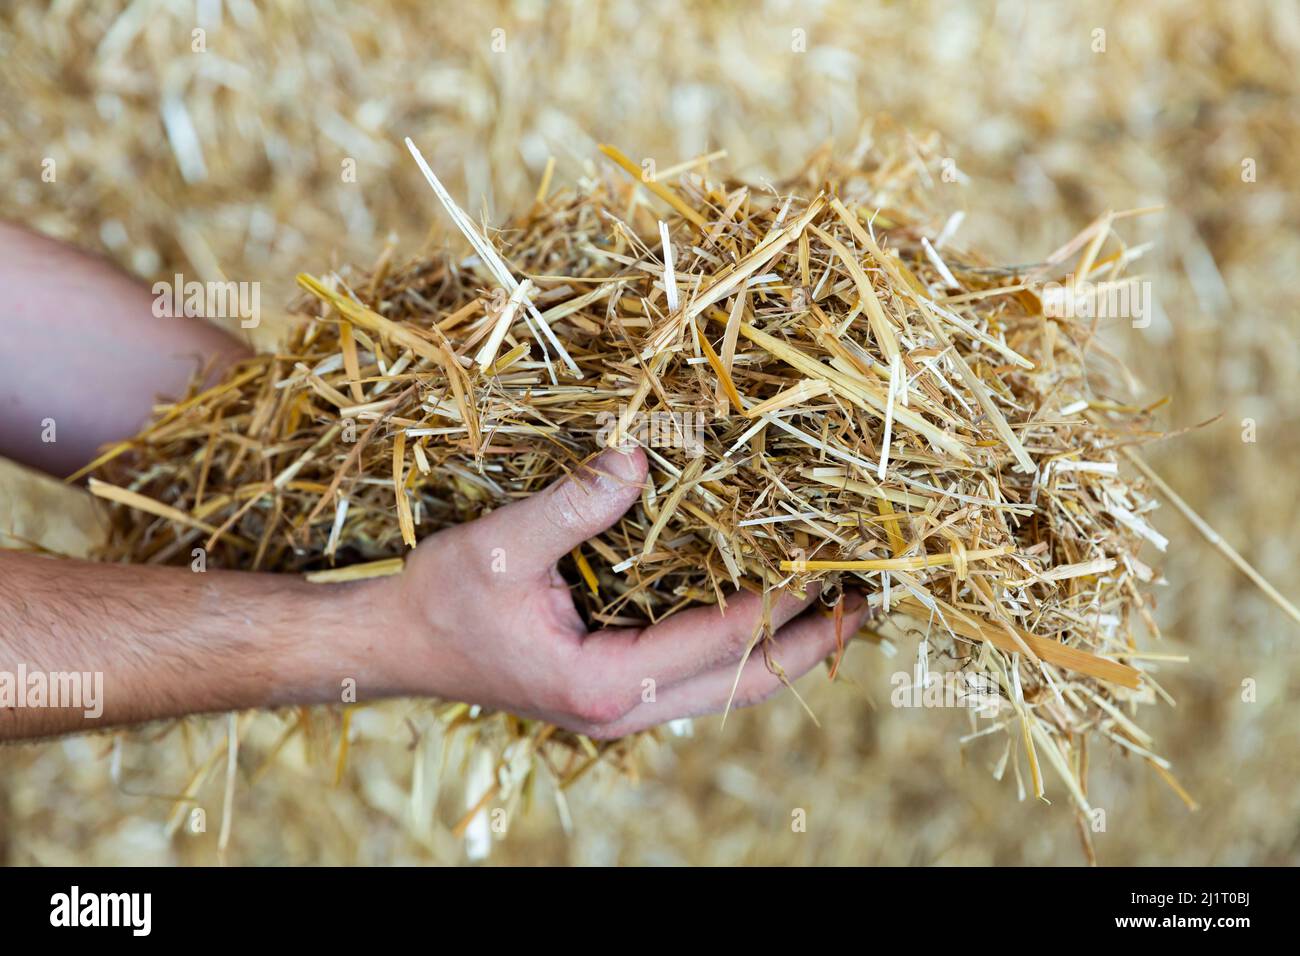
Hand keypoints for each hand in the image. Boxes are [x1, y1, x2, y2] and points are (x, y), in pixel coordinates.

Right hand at [376, 446, 869, 737]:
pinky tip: (763, 614)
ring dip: (782, 650)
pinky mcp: (613, 693)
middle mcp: (624, 710)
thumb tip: (640, 457)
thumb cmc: (438, 599)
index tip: (836, 567)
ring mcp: (621, 709)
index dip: (783, 604)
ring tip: (836, 609)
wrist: (394, 646)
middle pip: (744, 685)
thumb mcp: (500, 546)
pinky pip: (698, 678)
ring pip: (726, 689)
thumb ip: (573, 504)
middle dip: (809, 645)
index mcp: (606, 683)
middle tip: (867, 603)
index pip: (721, 641)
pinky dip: (740, 649)